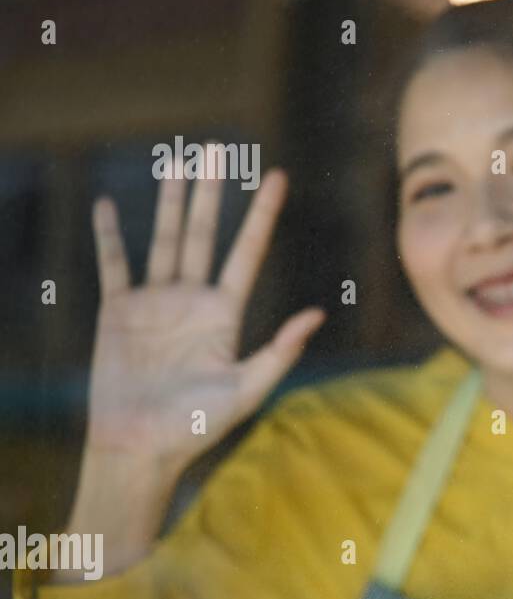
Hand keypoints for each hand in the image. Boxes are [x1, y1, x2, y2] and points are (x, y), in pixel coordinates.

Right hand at [61, 155, 323, 577]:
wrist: (140, 449)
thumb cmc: (197, 428)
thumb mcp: (247, 390)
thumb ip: (280, 351)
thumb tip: (318, 313)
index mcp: (225, 313)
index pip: (247, 251)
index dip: (262, 214)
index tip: (277, 175)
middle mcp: (192, 300)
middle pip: (204, 234)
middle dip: (211, 193)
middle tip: (219, 149)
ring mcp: (154, 303)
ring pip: (164, 239)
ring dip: (169, 201)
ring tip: (178, 161)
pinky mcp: (117, 313)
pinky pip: (113, 265)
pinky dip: (110, 235)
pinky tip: (108, 203)